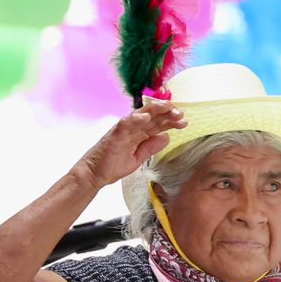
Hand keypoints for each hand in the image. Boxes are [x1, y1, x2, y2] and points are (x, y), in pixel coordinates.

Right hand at [71, 100, 187, 190]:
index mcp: (139, 134)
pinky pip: (125, 123)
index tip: (185, 122)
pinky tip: (146, 117)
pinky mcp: (114, 134)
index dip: (171, 121)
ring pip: (141, 114)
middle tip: (181, 113)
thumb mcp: (138, 158)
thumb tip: (166, 137)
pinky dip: (135, 119)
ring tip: (168, 107)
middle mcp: (132, 128)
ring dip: (155, 110)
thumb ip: (151, 147)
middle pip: (152, 116)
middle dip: (167, 113)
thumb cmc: (113, 165)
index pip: (158, 124)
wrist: (95, 174)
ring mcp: (123, 129)